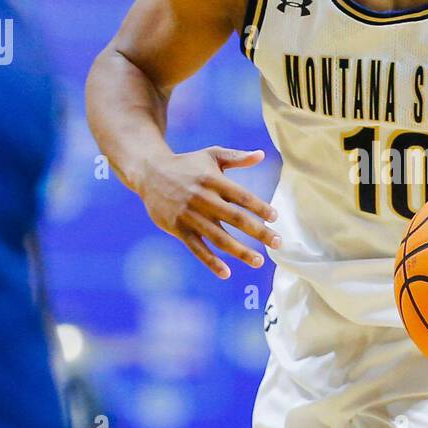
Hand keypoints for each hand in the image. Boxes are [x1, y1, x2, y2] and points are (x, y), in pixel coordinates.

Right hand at [137, 146, 278, 279]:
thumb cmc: (187, 164)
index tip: (275, 217)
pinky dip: (211, 262)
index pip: (242, 197)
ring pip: (219, 238)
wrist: (149, 172)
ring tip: (259, 261)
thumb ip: (237, 157)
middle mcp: (203, 199)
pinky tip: (227, 273)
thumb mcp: (211, 155)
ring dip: (240, 251)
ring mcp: (190, 216)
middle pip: (236, 219)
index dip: (260, 207)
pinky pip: (197, 249)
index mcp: (213, 181)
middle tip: (278, 243)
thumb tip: (261, 155)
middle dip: (259, 232)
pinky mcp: (178, 229)